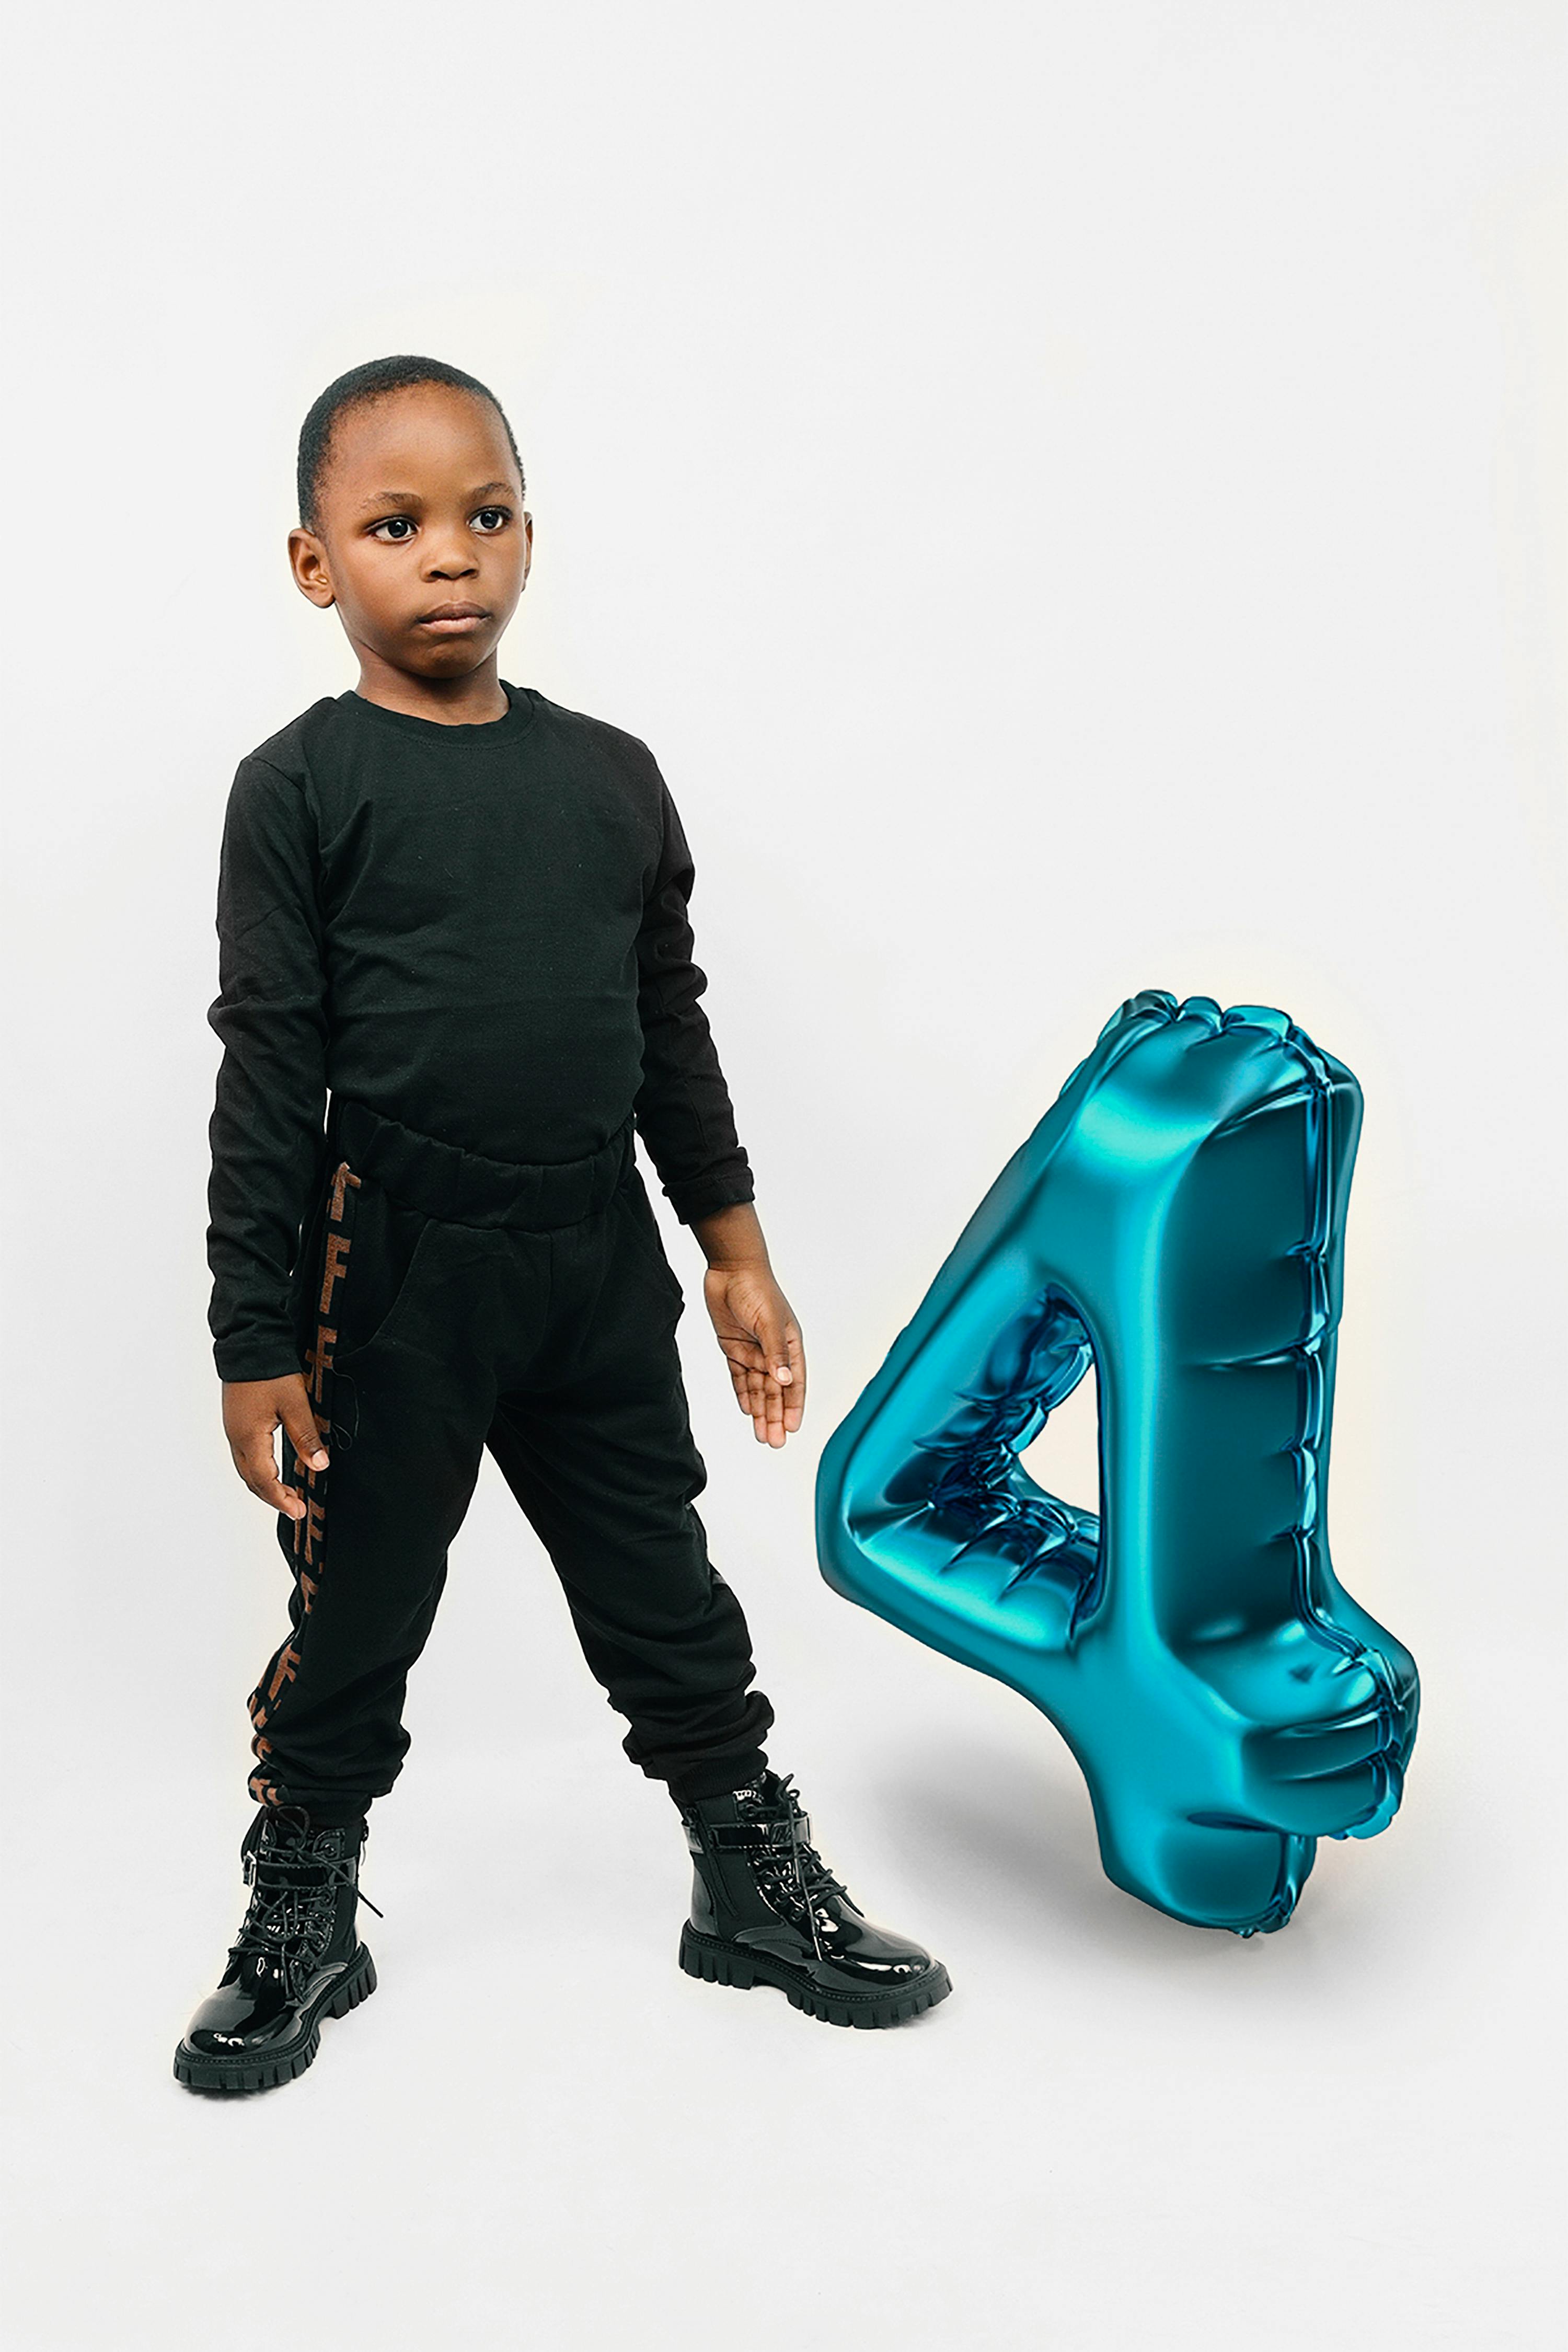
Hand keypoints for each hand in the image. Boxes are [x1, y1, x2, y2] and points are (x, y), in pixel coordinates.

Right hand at [222, 1373, 328, 1518]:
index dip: (281, 1499)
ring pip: (246, 1469)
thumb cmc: (270, 1371)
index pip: (264, 1480)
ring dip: (265, 1485)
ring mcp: (234, 1430)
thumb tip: (319, 1466)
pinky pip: (245, 1456)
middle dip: (273, 1497)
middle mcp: (236, 1438)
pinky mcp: (236, 1422)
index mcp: (249, 1438)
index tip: (299, 1511)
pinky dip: (259, 1470)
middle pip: (252, 1479)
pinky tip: (273, 1469)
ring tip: (287, 1494)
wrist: (248, 1343)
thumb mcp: (295, 1404)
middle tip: (296, 1508)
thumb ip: (306, 1437)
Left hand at [692, 1203, 805, 1448]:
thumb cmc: (757, 1290)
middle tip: (774, 1442)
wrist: (730, 1269)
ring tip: (760, 1435)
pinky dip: (743, 1393)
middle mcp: (773, 1351)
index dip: (794, 1407)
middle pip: (776, 1391)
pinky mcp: (734, 1347)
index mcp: (789, 1345)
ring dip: (760, 1411)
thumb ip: (777, 1354)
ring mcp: (753, 1350)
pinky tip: (746, 1410)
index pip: (795, 1383)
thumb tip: (786, 1381)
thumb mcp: (770, 1323)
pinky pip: (740, 1377)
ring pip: (758, 1388)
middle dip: (775, 1417)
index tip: (791, 1429)